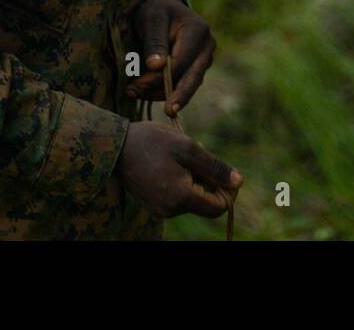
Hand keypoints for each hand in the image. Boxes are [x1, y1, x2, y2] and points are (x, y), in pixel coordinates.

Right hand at [117, 122, 241, 218]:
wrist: (115, 145)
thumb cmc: (152, 142)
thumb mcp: (188, 148)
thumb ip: (215, 167)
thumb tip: (239, 182)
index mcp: (181, 198)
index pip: (219, 207)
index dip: (227, 190)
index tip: (222, 169)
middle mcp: (171, 210)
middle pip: (206, 202)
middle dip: (209, 179)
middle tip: (197, 154)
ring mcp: (161, 208)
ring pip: (193, 197)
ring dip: (196, 177)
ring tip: (181, 155)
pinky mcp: (154, 203)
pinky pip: (179, 196)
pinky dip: (183, 180)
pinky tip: (172, 162)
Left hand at [128, 0, 214, 118]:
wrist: (163, 9)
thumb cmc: (155, 11)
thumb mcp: (151, 20)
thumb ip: (155, 42)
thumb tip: (157, 67)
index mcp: (198, 31)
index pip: (182, 62)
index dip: (160, 78)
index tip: (136, 85)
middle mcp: (207, 46)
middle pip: (193, 78)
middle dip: (177, 96)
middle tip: (167, 112)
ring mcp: (205, 59)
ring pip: (187, 84)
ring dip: (162, 94)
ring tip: (134, 93)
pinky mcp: (197, 68)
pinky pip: (183, 84)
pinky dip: (164, 91)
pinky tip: (143, 91)